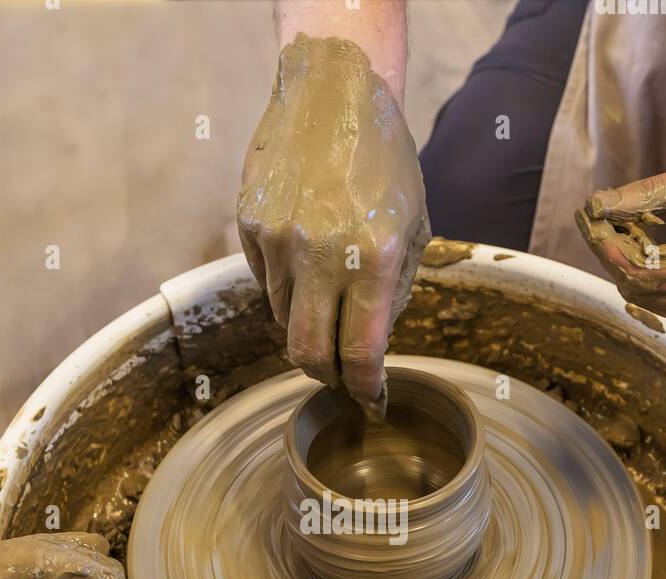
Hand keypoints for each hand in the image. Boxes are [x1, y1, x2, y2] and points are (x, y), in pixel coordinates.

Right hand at [237, 34, 429, 411]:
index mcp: (375, 256)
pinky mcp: (250, 226)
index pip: (362, 354)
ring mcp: (279, 240)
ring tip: (329, 295)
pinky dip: (287, 287)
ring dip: (308, 325)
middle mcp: (323, 253)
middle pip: (308, 355)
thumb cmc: (385, 160)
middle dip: (327, 376)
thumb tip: (369, 350)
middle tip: (341, 377)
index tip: (373, 402)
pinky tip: (306, 253)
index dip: (367, 390)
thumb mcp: (415, 226)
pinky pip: (266, 282)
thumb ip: (395, 292)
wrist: (333, 90)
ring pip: (285, 320)